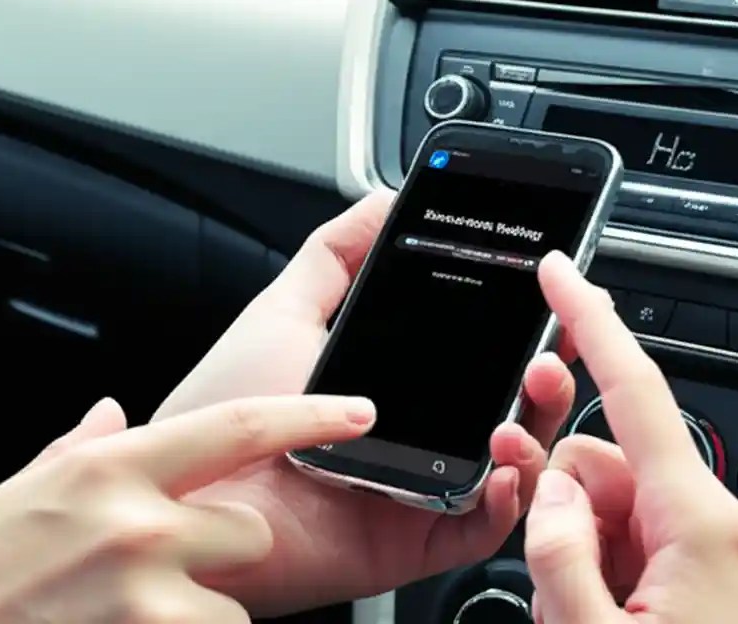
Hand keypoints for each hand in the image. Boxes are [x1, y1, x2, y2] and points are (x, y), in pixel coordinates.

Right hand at [0, 395, 378, 623]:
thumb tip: (111, 412)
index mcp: (110, 468)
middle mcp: (137, 527)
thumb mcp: (25, 490)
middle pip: (252, 530)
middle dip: (230, 550)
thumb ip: (82, 448)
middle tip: (176, 565)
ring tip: (139, 612)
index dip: (310, 417)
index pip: (238, 426)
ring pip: (235, 604)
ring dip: (205, 611)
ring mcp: (147, 597)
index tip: (356, 412)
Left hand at [151, 192, 575, 615]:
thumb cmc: (224, 408)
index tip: (550, 295)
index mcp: (401, 386)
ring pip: (513, 465)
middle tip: (553, 343)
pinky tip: (502, 459)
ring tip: (532, 389)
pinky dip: (508, 498)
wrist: (185, 488)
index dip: (525, 329)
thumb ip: (337, 254)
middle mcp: (422, 437)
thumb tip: (385, 199)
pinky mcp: (416, 539)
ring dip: (538, 426)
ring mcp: (424, 488)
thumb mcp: (285, 312)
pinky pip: (483, 528)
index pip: (484, 357)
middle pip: (513, 409)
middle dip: (547, 373)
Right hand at [523, 250, 737, 623]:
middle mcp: (729, 528)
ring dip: (598, 547)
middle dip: (567, 503)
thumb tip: (553, 495)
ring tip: (592, 617)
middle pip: (613, 464)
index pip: (633, 392)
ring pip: (641, 505)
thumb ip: (562, 558)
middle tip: (553, 580)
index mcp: (697, 526)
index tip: (563, 275)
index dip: (590, 324)